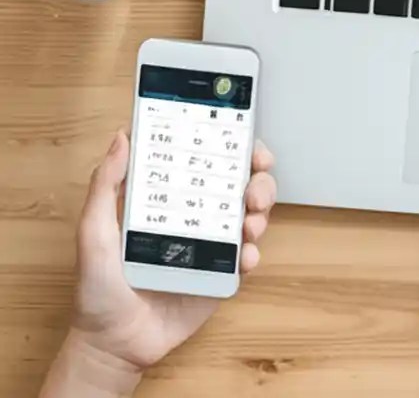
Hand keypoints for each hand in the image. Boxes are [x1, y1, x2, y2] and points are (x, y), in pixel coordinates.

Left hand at [41, 131, 277, 396]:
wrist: (115, 343)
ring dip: (260, 213)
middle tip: (254, 190)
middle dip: (259, 180)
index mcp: (167, 200)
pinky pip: (248, 257)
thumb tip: (121, 138)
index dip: (231, 146)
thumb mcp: (94, 233)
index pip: (205, 162)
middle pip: (241, 185)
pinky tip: (244, 257)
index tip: (244, 138)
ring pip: (252, 216)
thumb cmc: (98, 288)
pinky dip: (253, 253)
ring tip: (250, 224)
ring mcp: (212, 246)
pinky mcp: (222, 275)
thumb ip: (105, 186)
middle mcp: (195, 218)